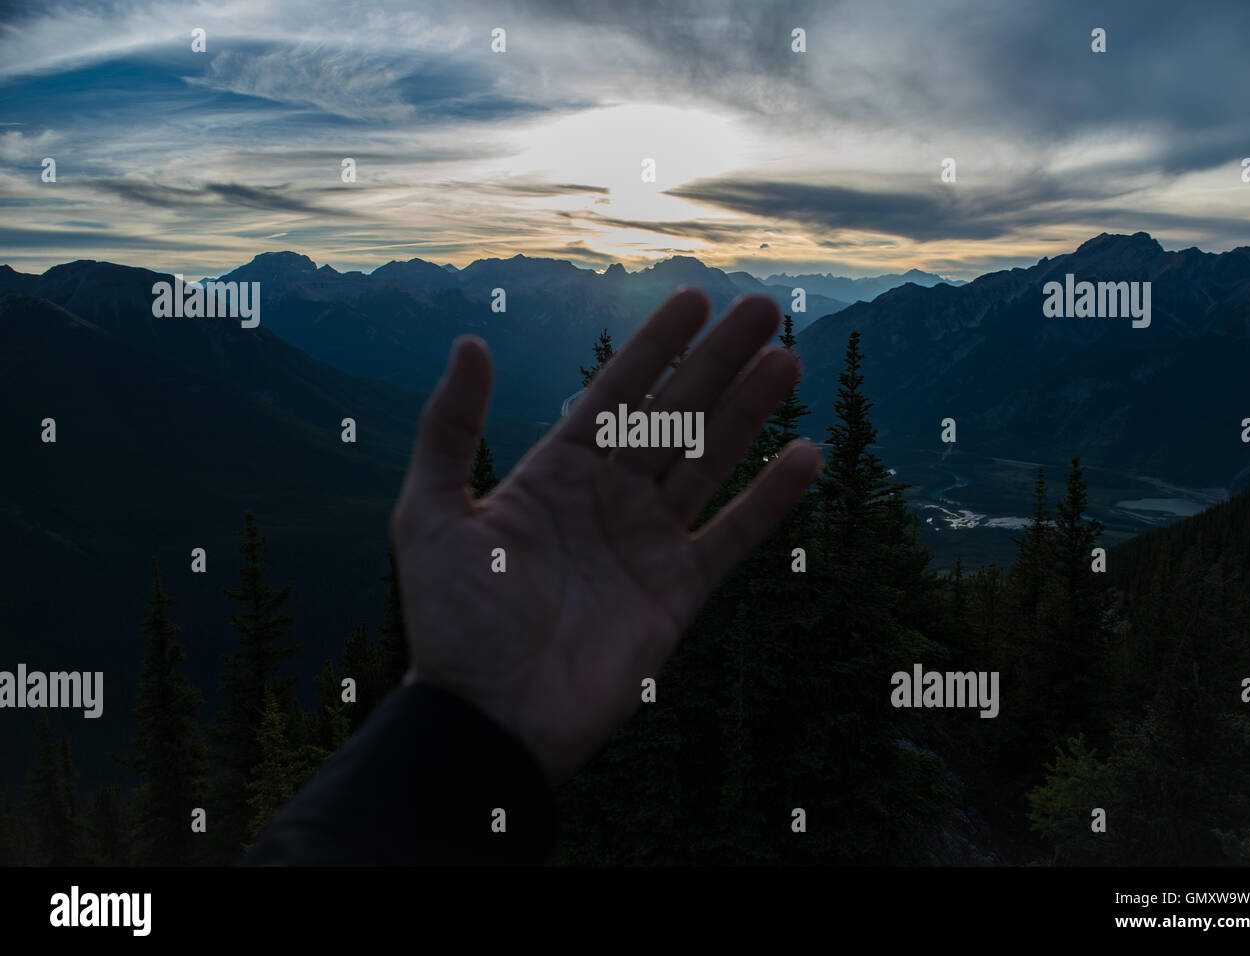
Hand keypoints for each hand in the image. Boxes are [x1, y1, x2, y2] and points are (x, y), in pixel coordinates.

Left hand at [390, 289, 822, 782]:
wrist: (488, 720)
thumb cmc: (453, 623)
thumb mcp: (430, 514)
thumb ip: (450, 429)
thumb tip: (471, 342)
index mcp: (554, 475)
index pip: (615, 393)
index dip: (655, 346)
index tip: (693, 297)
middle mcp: (608, 500)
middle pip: (674, 415)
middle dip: (718, 361)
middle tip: (764, 309)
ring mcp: (647, 544)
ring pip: (709, 462)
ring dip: (749, 411)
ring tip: (787, 360)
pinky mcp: (678, 593)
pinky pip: (733, 537)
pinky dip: (770, 500)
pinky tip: (804, 456)